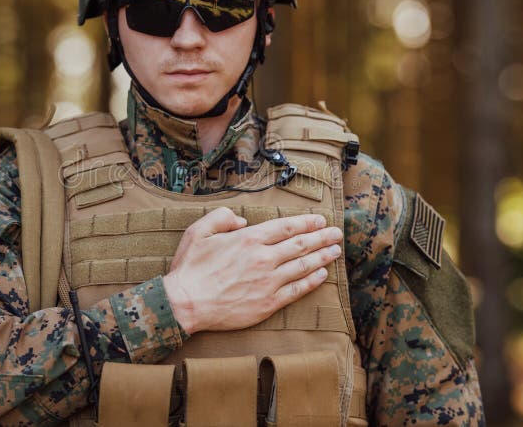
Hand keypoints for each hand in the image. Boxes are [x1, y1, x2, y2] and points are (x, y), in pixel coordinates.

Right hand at [162, 207, 342, 333]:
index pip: (286, 227)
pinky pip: (297, 289)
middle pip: (300, 244)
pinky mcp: (268, 303)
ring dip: (323, 257)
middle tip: (337, 233)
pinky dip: (312, 281)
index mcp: (249, 239)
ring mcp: (268, 282)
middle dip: (322, 237)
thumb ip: (221, 217)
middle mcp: (263, 258)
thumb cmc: (190, 268)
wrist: (185, 304)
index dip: (306, 223)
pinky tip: (322, 274)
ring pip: (303, 266)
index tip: (320, 221)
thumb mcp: (198, 231)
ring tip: (336, 251)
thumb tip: (241, 221)